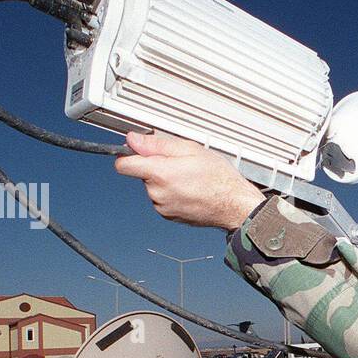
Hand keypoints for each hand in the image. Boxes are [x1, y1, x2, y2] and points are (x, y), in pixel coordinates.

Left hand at [114, 132, 264, 229]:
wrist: (234, 205)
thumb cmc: (219, 179)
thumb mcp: (190, 150)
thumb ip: (157, 145)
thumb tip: (134, 140)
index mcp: (160, 174)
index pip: (124, 165)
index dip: (129, 155)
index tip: (138, 152)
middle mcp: (157, 194)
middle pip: (142, 174)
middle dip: (156, 166)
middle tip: (180, 164)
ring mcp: (162, 207)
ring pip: (153, 187)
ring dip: (165, 181)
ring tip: (189, 178)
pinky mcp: (169, 216)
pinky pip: (162, 199)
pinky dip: (171, 194)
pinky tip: (190, 190)